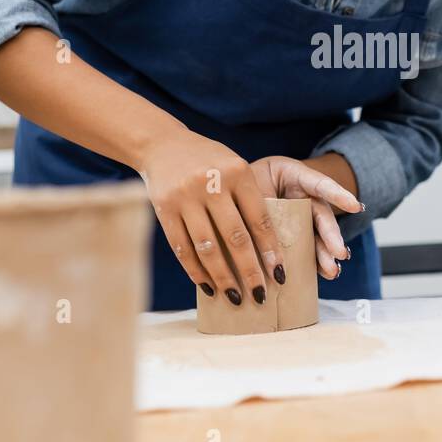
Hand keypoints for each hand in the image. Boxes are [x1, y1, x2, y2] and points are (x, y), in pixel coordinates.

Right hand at [139, 127, 285, 305]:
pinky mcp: (164, 208)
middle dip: (249, 271)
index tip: (280, 275)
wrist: (162, 144)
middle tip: (259, 295)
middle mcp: (212, 183)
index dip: (271, 250)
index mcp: (237, 172)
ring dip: (222, 277)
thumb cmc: (209, 161)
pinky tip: (208, 285)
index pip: (259, 218)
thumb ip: (249, 199)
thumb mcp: (234, 168)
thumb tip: (267, 249)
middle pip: (235, 238)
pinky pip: (182, 247)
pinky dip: (196, 271)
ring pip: (207, 247)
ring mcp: (185, 197)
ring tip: (235, 297)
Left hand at [249, 154, 362, 280]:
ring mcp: (302, 213)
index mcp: (292, 174)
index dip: (337, 194)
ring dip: (325, 253)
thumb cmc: (248, 180)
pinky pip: (308, 245)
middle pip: (320, 214)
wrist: (241, 187)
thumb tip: (255, 236)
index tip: (355, 207)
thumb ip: (257, 204)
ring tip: (332, 271)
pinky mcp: (298, 231)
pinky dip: (315, 260)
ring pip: (317, 233)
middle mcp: (303, 194)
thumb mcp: (249, 184)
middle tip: (339, 253)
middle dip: (331, 235)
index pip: (318, 183)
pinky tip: (323, 273)